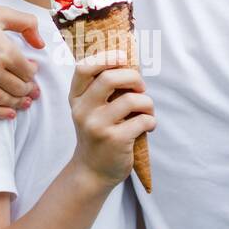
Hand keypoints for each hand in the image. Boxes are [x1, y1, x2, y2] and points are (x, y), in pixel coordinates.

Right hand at [0, 0, 44, 119]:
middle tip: (32, 90)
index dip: (33, 73)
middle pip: (20, 88)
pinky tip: (9, 114)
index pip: (29, 72)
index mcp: (6, 50)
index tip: (31, 70)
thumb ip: (26, 23)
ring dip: (19, 103)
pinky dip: (1, 113)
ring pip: (6, 100)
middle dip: (29, 90)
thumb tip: (41, 44)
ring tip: (24, 102)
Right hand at [68, 50, 155, 189]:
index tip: (122, 58)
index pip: (84, 68)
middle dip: (134, 78)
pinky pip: (143, 120)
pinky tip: (147, 127)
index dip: (105, 57)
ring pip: (132, 99)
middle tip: (140, 87)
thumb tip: (130, 62)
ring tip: (147, 111)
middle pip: (110, 78)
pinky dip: (151, 121)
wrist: (93, 171)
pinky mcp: (114, 140)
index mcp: (76, 98)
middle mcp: (83, 110)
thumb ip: (101, 89)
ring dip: (147, 103)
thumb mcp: (90, 110)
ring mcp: (97, 126)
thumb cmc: (98, 134)